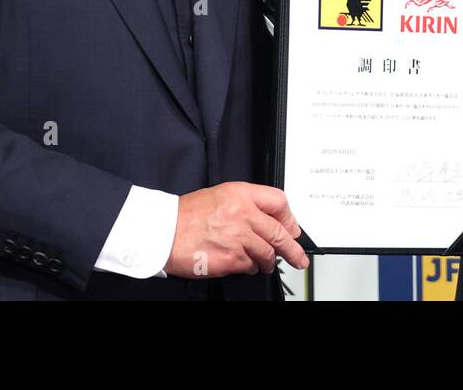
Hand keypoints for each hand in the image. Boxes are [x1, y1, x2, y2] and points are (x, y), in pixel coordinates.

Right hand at [164, 182, 309, 277]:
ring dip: (269, 261)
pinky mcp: (231, 259)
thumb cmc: (186, 215)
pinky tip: (243, 264)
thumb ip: (246, 204)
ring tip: (267, 264)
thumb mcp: (220, 196)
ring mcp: (238, 238)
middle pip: (279, 232)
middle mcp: (242, 214)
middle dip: (293, 248)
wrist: (162, 232)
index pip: (278, 202)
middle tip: (299, 257)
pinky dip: (250, 267)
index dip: (289, 218)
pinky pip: (250, 266)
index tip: (293, 228)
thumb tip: (270, 220)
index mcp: (240, 194)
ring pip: (268, 253)